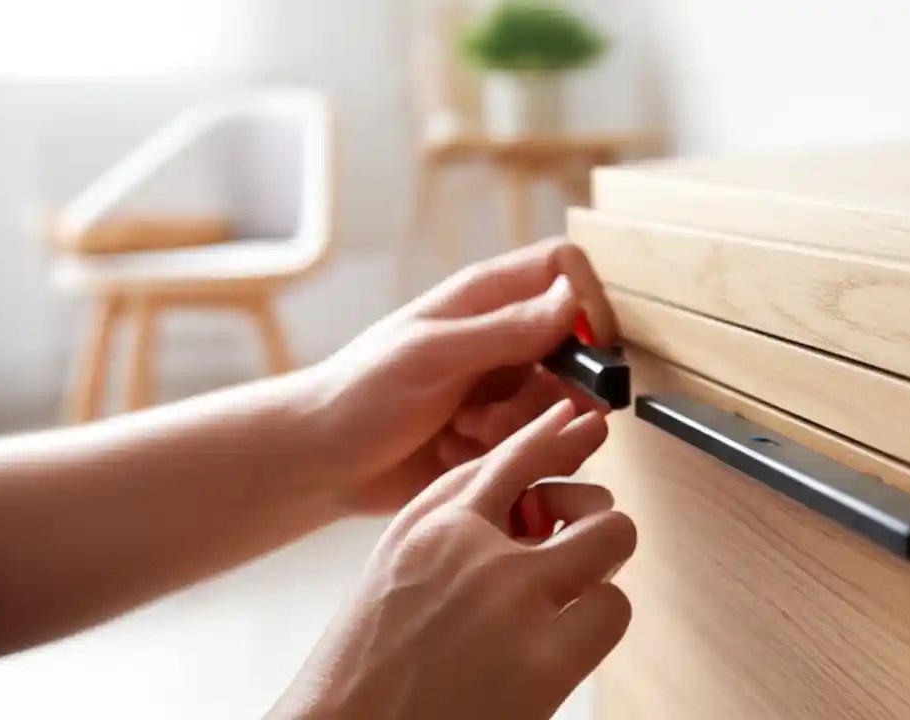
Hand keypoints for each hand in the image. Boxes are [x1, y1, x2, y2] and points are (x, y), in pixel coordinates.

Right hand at [270, 400, 636, 719]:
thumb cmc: (363, 665)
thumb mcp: (394, 565)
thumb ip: (451, 516)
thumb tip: (518, 485)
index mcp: (437, 528)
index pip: (517, 458)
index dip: (556, 439)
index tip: (579, 427)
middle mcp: (481, 556)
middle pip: (590, 503)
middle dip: (591, 520)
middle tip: (573, 543)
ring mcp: (518, 606)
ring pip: (613, 547)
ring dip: (598, 572)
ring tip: (569, 598)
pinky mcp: (546, 663)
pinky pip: (612, 610)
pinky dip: (597, 620)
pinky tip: (564, 638)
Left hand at [302, 239, 619, 513]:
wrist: (321, 463)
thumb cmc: (359, 395)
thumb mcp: (432, 356)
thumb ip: (505, 330)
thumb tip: (573, 300)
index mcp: (484, 299)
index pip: (564, 269)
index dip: (588, 300)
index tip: (586, 348)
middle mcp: (503, 338)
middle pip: (576, 348)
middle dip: (550, 389)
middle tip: (494, 413)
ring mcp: (503, 388)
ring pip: (562, 402)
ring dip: (520, 427)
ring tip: (462, 435)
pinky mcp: (501, 435)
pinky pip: (540, 442)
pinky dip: (507, 454)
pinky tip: (456, 455)